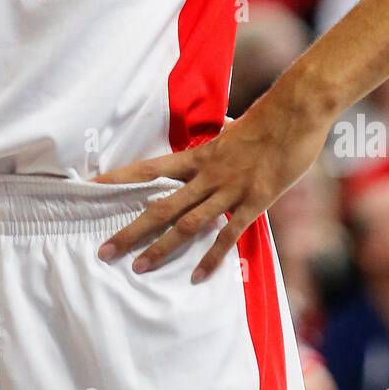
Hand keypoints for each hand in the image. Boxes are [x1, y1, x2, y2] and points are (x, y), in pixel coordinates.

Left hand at [93, 92, 331, 282]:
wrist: (295, 112)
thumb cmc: (267, 119)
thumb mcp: (233, 130)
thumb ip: (219, 141)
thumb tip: (215, 136)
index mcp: (198, 155)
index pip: (149, 168)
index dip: (119, 178)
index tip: (92, 187)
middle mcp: (207, 174)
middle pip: (161, 205)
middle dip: (131, 230)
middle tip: (104, 250)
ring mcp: (229, 189)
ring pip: (187, 224)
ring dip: (161, 248)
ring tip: (138, 268)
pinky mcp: (254, 201)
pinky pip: (228, 234)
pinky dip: (211, 257)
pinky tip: (197, 277)